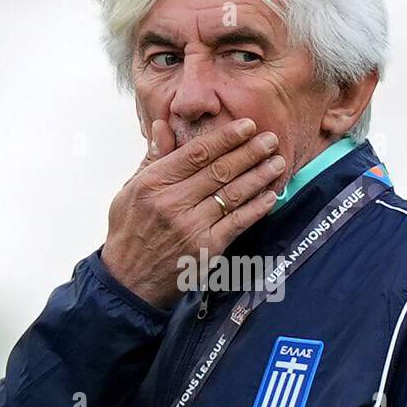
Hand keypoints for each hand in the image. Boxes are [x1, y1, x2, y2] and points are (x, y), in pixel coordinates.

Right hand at [100, 117, 284, 309]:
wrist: (129, 280)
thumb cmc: (129, 231)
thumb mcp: (130, 190)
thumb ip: (153, 159)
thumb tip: (163, 125)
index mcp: (154, 183)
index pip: (196, 153)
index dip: (225, 137)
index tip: (247, 126)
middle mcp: (173, 203)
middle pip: (219, 170)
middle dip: (250, 152)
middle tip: (271, 139)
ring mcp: (191, 226)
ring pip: (233, 194)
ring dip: (259, 177)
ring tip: (277, 163)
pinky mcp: (206, 248)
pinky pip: (237, 223)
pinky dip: (256, 208)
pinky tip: (270, 196)